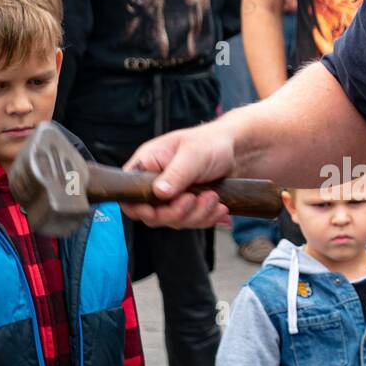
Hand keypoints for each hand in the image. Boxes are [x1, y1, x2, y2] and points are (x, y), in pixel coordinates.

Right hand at [121, 119, 235, 227]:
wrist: (236, 151)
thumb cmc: (210, 143)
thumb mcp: (193, 154)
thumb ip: (176, 173)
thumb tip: (159, 192)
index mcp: (146, 166)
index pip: (129, 195)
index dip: (140, 208)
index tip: (159, 209)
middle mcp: (155, 184)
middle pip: (152, 215)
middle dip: (177, 212)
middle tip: (195, 198)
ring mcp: (172, 198)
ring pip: (175, 222)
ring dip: (197, 215)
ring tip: (213, 197)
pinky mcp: (187, 207)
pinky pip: (191, 223)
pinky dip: (207, 218)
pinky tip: (219, 207)